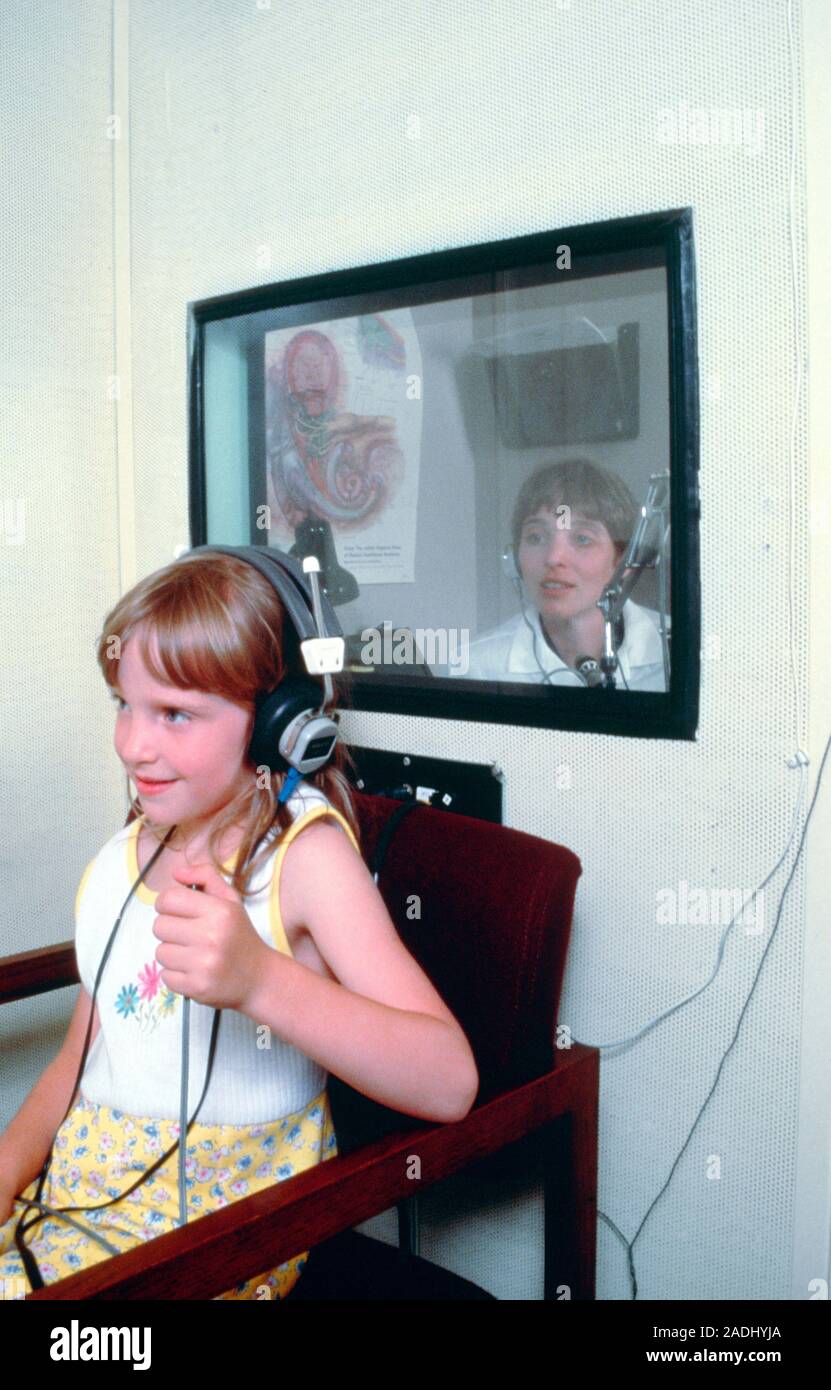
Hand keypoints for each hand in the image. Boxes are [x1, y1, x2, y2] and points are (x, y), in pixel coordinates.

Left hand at [153, 861, 271, 1012]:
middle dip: (170, 930)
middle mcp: (212, 936)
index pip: (168, 899)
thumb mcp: (230, 900)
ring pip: (160, 953)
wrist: (258, 977)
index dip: (167, 904)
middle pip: (159, 926)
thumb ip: (205, 877)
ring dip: (172, 954)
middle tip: (189, 935)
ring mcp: (203, 964)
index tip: (178, 911)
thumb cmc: (239, 935)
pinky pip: (165, 976)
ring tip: (193, 955)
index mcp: (219, 911)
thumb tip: (176, 872)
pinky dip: (176, 975)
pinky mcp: (196, 987)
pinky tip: (194, 971)